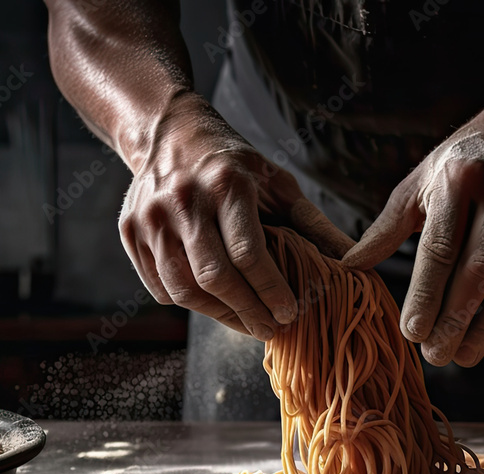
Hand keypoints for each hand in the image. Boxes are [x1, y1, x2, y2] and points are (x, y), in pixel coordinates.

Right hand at [118, 103, 352, 340]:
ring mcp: (150, 217)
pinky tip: (216, 307)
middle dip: (247, 312)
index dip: (270, 290)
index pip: (248, 253)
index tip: (289, 313)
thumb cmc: (235, 165)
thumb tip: (354, 264)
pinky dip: (191, 304)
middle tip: (270, 330)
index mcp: (226, 184)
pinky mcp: (129, 232)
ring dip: (219, 315)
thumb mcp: (278, 184)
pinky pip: (160, 287)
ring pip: (183, 289)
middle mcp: (183, 200)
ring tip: (246, 323)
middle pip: (214, 277)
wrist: (169, 134)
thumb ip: (314, 225)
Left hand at [342, 116, 483, 366]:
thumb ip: (385, 229)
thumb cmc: (457, 168)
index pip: (440, 248)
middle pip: (479, 270)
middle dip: (455, 319)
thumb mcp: (417, 186)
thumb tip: (346, 267)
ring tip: (465, 356)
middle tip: (435, 355)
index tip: (412, 333)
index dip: (426, 295)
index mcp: (457, 181)